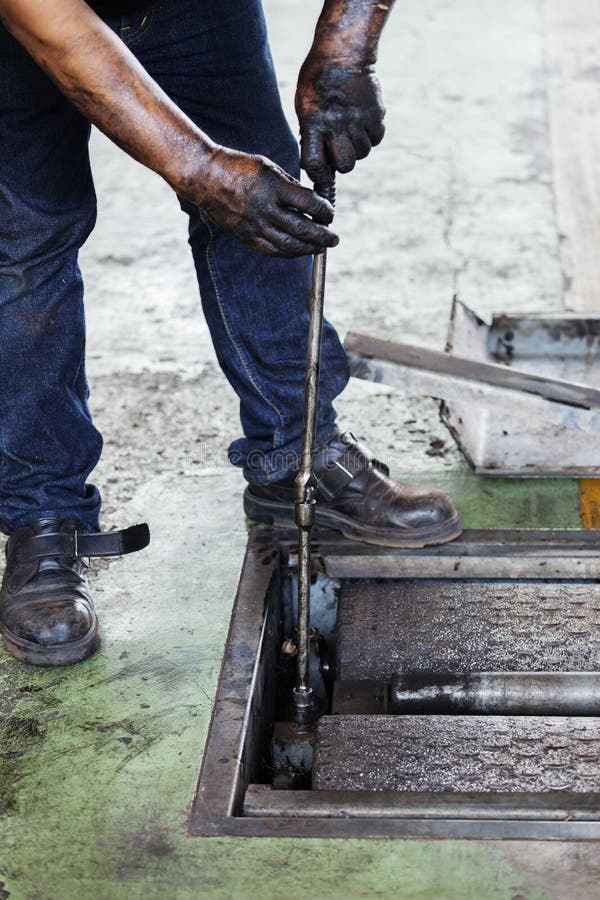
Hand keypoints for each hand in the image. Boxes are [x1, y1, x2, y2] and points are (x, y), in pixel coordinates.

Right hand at [192, 147, 337, 256]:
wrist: (205, 177)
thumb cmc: (240, 167)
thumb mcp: (269, 167)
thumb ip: (291, 186)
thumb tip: (312, 203)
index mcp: (273, 187)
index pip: (309, 205)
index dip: (324, 212)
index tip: (330, 214)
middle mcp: (265, 209)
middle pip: (303, 229)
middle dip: (323, 236)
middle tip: (334, 238)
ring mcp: (254, 225)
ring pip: (289, 245)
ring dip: (309, 248)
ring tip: (321, 248)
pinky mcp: (246, 237)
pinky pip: (273, 250)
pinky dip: (290, 252)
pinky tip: (300, 250)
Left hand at [295, 57, 385, 187]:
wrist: (343, 53)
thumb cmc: (318, 82)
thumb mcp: (304, 107)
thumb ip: (311, 135)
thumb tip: (318, 164)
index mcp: (314, 123)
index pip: (315, 163)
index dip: (319, 176)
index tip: (322, 177)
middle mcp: (337, 124)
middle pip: (346, 165)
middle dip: (342, 163)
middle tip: (340, 151)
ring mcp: (358, 119)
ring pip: (363, 153)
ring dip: (357, 148)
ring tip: (351, 131)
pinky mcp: (376, 114)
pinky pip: (376, 139)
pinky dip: (371, 136)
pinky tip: (363, 123)